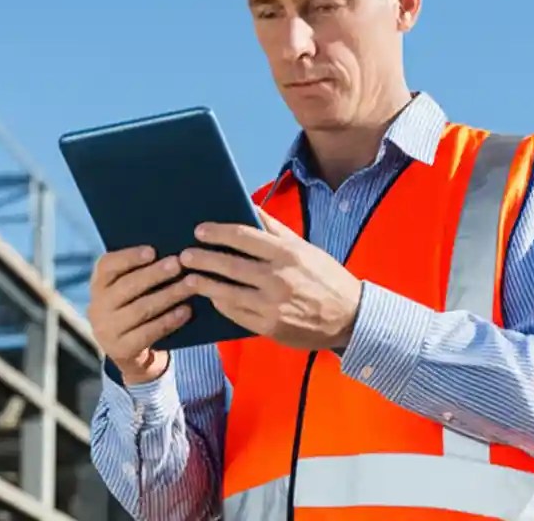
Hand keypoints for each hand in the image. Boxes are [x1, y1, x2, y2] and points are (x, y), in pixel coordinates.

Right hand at [87, 246, 194, 384]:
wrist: (129, 351)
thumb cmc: (134, 306)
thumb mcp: (129, 288)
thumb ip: (139, 270)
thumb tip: (168, 249)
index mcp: (98, 284)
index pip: (106, 265)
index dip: (129, 257)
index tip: (152, 251)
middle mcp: (97, 306)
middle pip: (127, 286)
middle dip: (154, 274)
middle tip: (178, 264)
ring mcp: (107, 330)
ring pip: (141, 309)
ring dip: (168, 295)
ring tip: (190, 285)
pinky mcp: (121, 350)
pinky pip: (149, 332)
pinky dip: (169, 320)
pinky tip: (186, 310)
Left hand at [178, 208, 362, 349]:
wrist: (349, 317)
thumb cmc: (325, 277)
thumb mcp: (305, 248)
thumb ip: (275, 230)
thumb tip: (250, 207)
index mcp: (287, 254)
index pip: (244, 237)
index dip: (218, 232)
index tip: (200, 231)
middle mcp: (278, 278)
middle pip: (229, 265)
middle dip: (202, 259)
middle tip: (184, 255)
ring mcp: (272, 305)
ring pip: (227, 292)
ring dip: (204, 284)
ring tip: (189, 279)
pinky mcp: (269, 327)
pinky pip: (236, 314)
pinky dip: (221, 304)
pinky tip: (212, 298)